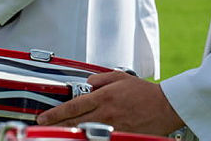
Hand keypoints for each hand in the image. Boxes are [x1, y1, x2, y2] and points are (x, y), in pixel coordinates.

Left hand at [35, 70, 184, 135]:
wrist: (166, 105)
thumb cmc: (144, 92)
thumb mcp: (118, 77)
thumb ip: (99, 79)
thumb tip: (86, 84)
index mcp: (104, 97)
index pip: (73, 106)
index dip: (55, 113)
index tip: (43, 117)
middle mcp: (107, 113)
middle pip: (75, 122)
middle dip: (57, 125)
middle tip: (44, 127)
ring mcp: (115, 127)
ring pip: (86, 132)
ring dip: (71, 133)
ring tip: (58, 133)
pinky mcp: (123, 135)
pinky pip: (103, 137)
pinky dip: (91, 137)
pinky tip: (83, 137)